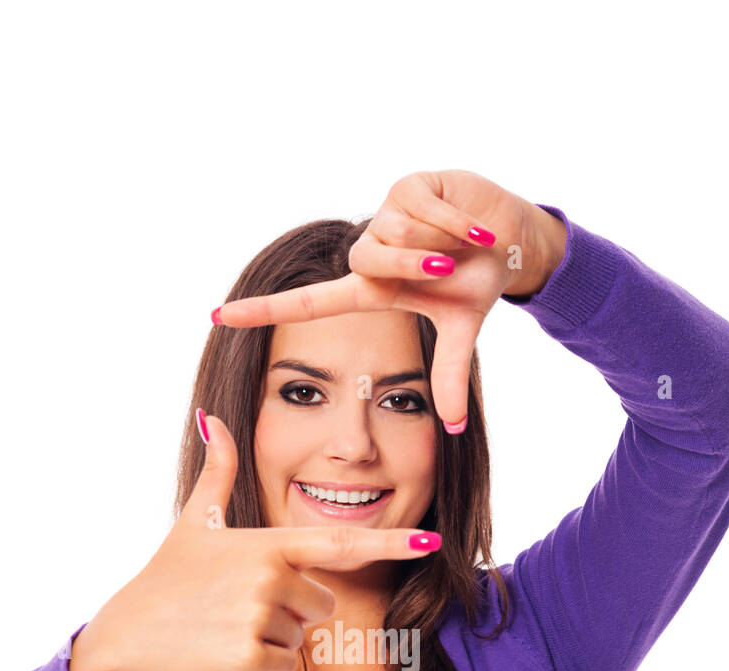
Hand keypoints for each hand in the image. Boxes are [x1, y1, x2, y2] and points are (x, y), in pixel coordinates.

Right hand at [69, 414, 441, 670]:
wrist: (130, 631)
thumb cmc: (169, 574)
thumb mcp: (196, 521)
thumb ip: (220, 473)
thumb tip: (215, 420)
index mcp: (268, 542)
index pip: (341, 541)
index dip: (390, 541)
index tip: (430, 541)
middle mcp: (270, 576)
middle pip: (321, 603)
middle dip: (291, 609)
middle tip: (240, 603)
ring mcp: (260, 616)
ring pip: (302, 637)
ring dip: (273, 637)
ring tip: (228, 623)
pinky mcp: (249, 655)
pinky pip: (283, 665)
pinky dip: (258, 664)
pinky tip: (224, 648)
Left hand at [211, 169, 566, 429]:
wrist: (511, 235)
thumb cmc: (475, 280)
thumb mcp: (462, 329)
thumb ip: (449, 374)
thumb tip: (453, 428)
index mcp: (373, 289)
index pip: (309, 304)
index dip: (264, 311)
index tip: (218, 317)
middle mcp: (371, 252)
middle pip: (368, 261)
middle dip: (415, 266)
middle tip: (448, 267)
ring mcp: (386, 215)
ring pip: (399, 233)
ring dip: (443, 243)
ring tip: (465, 244)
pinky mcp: (408, 184)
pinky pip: (431, 211)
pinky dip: (463, 224)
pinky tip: (475, 229)